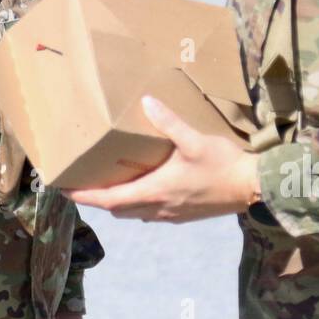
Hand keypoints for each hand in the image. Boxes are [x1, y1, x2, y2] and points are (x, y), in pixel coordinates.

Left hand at [68, 96, 258, 222]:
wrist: (253, 188)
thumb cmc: (222, 166)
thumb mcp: (194, 140)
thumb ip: (168, 122)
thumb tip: (146, 102)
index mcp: (155, 191)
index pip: (110, 199)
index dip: (85, 197)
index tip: (65, 190)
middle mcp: (158, 208)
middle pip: (119, 210)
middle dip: (99, 199)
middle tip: (85, 182)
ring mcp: (171, 216)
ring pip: (135, 213)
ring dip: (119, 202)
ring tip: (111, 183)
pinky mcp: (183, 216)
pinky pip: (151, 213)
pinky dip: (138, 204)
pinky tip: (145, 187)